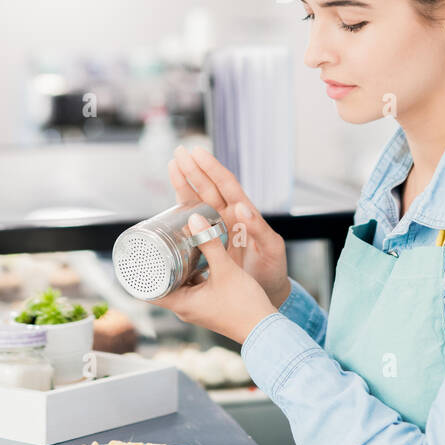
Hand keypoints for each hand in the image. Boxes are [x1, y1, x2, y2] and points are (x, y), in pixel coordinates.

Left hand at [149, 212, 278, 344]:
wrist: (265, 329)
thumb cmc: (245, 306)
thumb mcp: (226, 269)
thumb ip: (211, 243)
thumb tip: (194, 220)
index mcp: (182, 304)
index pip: (148, 291)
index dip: (140, 273)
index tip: (138, 253)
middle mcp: (185, 308)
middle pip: (162, 284)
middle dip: (159, 263)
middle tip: (156, 241)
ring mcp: (197, 307)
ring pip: (178, 283)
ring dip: (176, 266)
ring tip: (175, 244)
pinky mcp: (208, 305)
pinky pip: (192, 286)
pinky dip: (191, 272)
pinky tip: (197, 257)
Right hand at [168, 144, 290, 305]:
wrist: (266, 292)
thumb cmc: (272, 270)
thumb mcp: (272, 249)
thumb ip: (259, 229)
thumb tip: (242, 208)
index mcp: (245, 214)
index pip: (226, 185)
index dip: (212, 168)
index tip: (198, 153)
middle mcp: (229, 217)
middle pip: (208, 187)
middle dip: (194, 169)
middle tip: (179, 152)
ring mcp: (218, 228)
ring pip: (198, 200)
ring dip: (185, 183)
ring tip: (172, 165)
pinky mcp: (208, 241)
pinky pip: (193, 220)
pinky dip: (183, 206)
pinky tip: (173, 196)